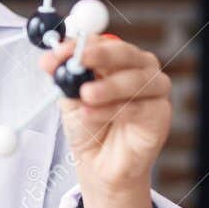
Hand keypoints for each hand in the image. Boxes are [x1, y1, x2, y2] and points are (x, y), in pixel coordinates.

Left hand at [40, 33, 171, 193]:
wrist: (100, 165)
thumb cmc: (90, 128)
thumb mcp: (69, 99)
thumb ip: (63, 78)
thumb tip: (49, 59)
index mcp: (116, 59)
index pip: (101, 42)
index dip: (79, 44)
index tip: (59, 51)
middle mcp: (138, 69)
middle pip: (124, 53)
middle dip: (99, 54)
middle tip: (78, 59)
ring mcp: (153, 89)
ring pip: (135, 79)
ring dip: (107, 86)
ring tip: (86, 95)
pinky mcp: (159, 114)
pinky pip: (136, 107)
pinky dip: (110, 110)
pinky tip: (92, 114)